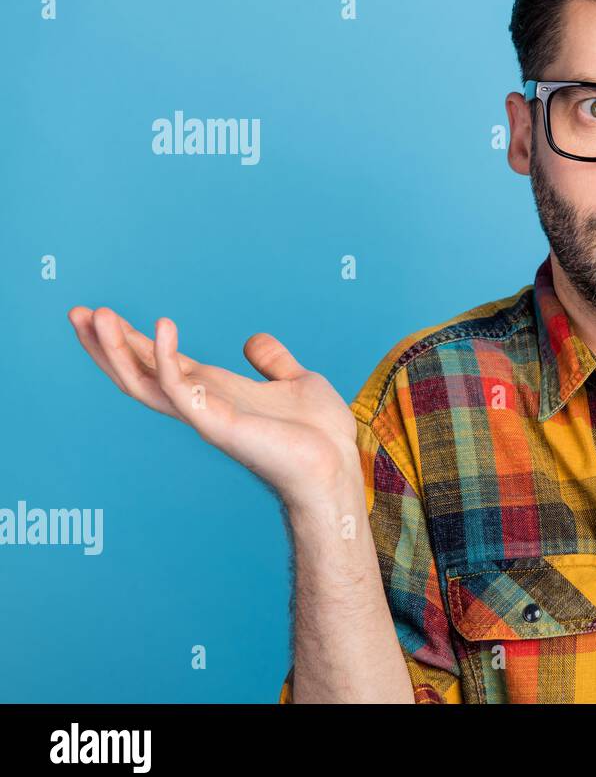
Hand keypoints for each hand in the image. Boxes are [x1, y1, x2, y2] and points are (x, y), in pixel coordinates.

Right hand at [68, 306, 360, 509]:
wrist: (337, 463)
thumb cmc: (318, 433)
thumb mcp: (295, 382)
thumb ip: (273, 361)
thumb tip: (253, 341)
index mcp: (214, 392)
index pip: (158, 363)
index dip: (130, 340)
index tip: (100, 313)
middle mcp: (202, 404)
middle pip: (138, 372)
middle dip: (106, 344)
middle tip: (77, 312)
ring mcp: (206, 415)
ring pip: (144, 382)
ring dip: (117, 349)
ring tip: (97, 316)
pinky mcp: (218, 424)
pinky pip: (182, 390)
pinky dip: (168, 358)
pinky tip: (163, 327)